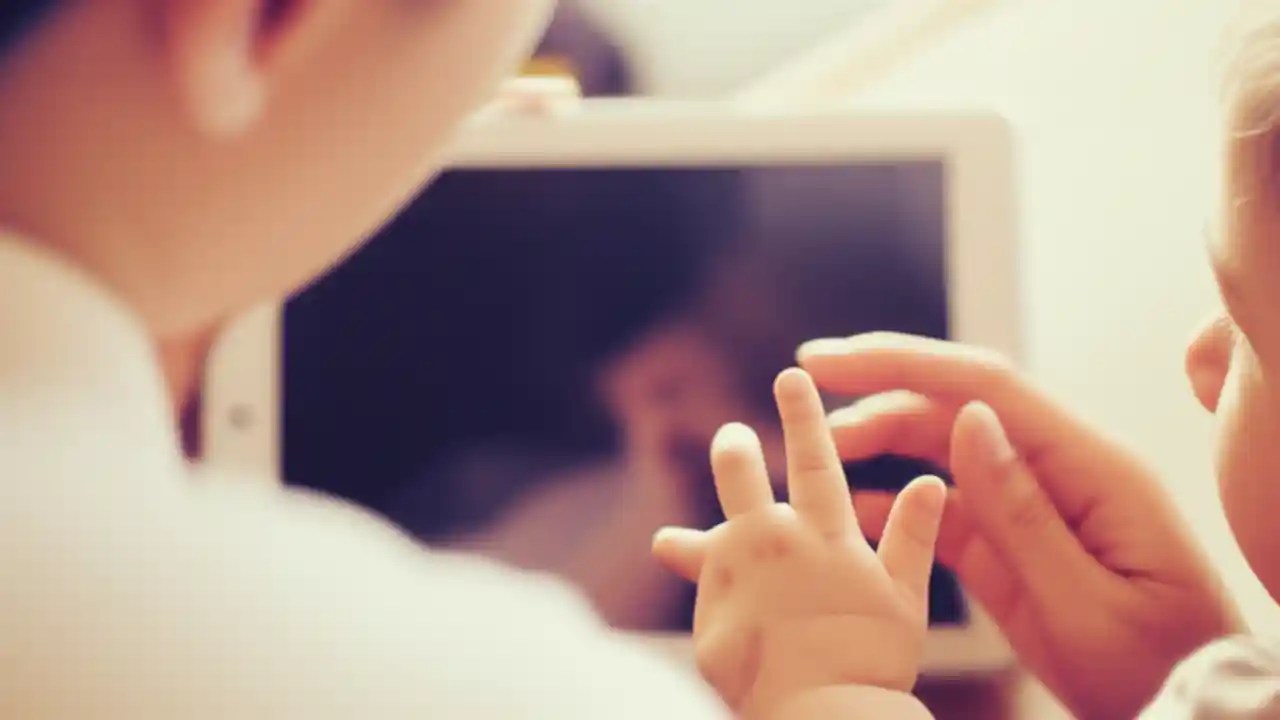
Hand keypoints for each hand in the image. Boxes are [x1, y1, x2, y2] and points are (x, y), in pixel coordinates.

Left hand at [652, 369, 946, 716]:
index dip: (802, 413)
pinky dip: (685, 561)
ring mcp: (736, 571)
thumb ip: (912, 536)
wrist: (822, 713)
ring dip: (694, 520)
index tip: (790, 375)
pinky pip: (695, 580)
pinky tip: (669, 545)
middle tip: (732, 437)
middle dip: (735, 449)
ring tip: (673, 531)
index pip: (815, 456)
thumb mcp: (904, 597)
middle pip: (742, 475)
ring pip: (707, 527)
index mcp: (826, 534)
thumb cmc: (871, 660)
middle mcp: (775, 540)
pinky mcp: (711, 606)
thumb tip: (933, 481)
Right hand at [797, 332, 1240, 719]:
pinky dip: (898, 502)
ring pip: (945, 451)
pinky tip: (851, 507)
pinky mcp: (1013, 542)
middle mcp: (1060, 470)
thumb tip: (970, 417)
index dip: (902, 361)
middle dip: (879, 396)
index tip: (829, 358)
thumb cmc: (1153, 663)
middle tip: (807, 402)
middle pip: (956, 408)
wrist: (1182, 705)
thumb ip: (1024, 512)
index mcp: (1093, 467)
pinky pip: (947, 507)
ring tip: (821, 451)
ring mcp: (1034, 504)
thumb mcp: (1086, 602)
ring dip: (883, 442)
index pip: (986, 386)